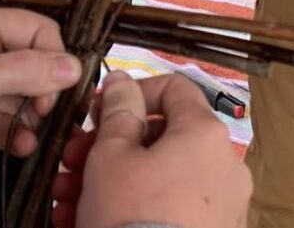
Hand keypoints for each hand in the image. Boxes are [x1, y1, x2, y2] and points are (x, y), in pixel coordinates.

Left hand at [0, 2, 80, 186]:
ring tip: (38, 137)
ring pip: (19, 94)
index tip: (63, 90)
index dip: (54, 55)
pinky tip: (23, 148)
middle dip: (46, 89)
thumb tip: (76, 67)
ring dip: (33, 115)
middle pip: (31, 62)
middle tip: (49, 117)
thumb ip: (18, 73)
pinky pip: (2, 121)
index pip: (34, 29)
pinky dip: (15, 133)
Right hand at [51, 70, 250, 227]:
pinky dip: (136, 208)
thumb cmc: (130, 215)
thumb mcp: (111, 156)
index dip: (131, 93)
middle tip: (72, 161)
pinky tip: (89, 221)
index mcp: (205, 133)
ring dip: (112, 180)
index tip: (98, 112)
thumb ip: (118, 111)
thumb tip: (122, 80)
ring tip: (68, 198)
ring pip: (161, 177)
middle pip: (162, 138)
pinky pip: (172, 210)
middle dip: (109, 146)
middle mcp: (225, 165)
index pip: (173, 88)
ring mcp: (224, 206)